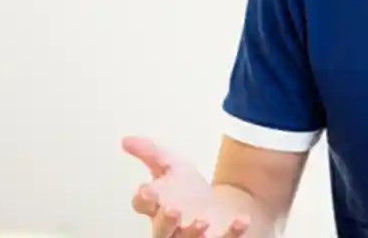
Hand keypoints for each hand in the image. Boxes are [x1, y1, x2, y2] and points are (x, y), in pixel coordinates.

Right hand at [123, 135, 251, 237]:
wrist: (221, 207)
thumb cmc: (189, 192)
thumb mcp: (171, 166)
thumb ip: (150, 153)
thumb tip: (125, 140)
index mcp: (157, 209)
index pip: (143, 206)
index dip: (143, 200)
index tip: (146, 190)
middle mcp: (172, 228)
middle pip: (161, 232)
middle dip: (165, 222)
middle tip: (172, 209)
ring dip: (193, 233)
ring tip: (202, 220)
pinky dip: (232, 233)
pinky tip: (241, 220)